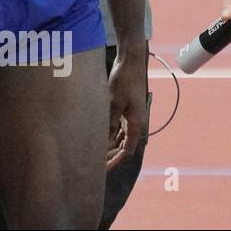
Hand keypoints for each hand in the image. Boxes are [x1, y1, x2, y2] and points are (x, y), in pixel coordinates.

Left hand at [106, 48, 146, 170]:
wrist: (131, 62)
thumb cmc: (123, 80)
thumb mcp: (112, 102)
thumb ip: (109, 122)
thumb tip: (103, 140)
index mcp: (136, 124)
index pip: (127, 151)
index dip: (115, 161)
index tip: (102, 169)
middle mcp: (137, 123)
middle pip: (124, 146)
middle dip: (110, 154)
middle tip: (94, 162)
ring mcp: (133, 116)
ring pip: (121, 137)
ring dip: (109, 144)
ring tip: (93, 150)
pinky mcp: (127, 109)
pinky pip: (119, 126)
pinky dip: (110, 133)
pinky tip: (99, 135)